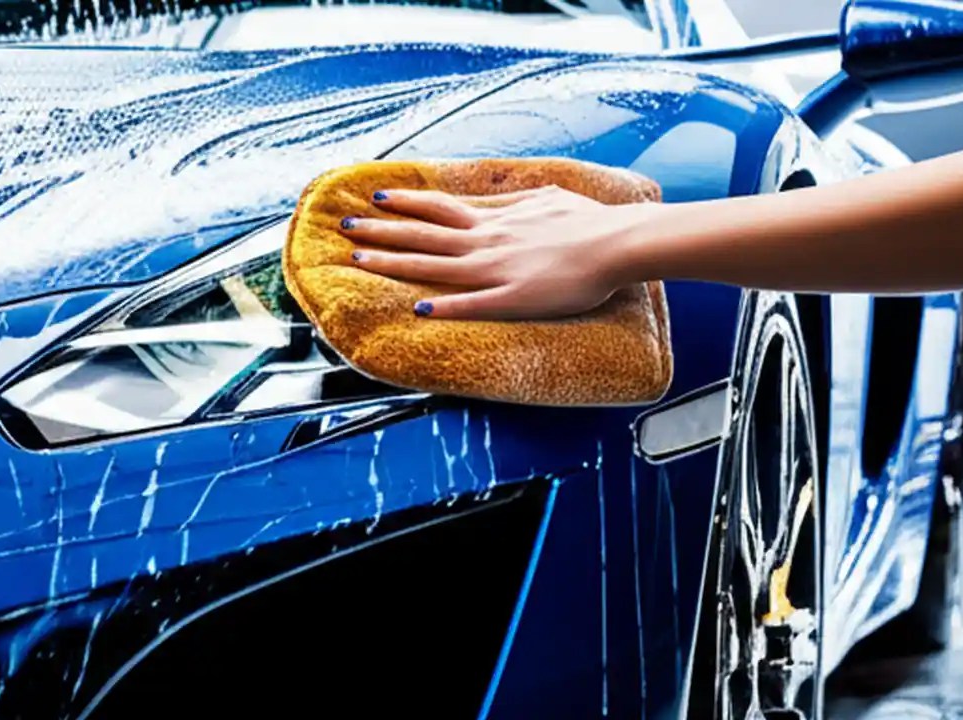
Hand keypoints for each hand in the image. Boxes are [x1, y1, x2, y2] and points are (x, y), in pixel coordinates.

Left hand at [339, 184, 654, 319]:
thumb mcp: (547, 198)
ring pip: (434, 267)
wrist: (618, 242)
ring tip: (358, 262)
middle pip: (422, 236)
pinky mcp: (514, 299)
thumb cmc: (590, 223)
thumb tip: (498, 199)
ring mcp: (497, 271)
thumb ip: (516, 202)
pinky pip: (472, 304)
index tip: (375, 198)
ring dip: (393, 264)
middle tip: (344, 226)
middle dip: (380, 232)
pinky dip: (443, 307)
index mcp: (496, 220)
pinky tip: (415, 310)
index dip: (405, 204)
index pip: (438, 208)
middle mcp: (487, 242)